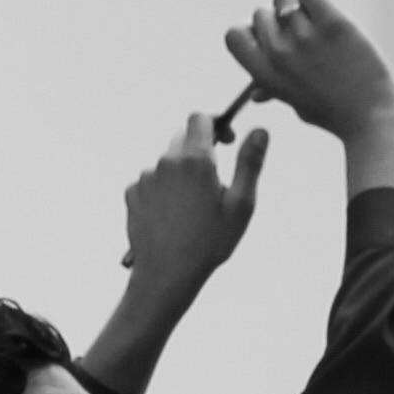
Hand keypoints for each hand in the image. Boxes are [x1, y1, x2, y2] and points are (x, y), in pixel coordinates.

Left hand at [121, 112, 268, 289]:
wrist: (166, 275)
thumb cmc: (209, 243)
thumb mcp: (241, 205)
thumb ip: (250, 163)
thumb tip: (261, 131)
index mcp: (195, 160)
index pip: (199, 118)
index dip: (215, 124)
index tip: (226, 142)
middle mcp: (166, 162)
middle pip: (183, 140)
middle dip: (199, 152)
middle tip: (213, 183)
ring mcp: (146, 178)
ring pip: (167, 164)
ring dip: (180, 175)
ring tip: (193, 209)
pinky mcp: (132, 195)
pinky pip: (151, 182)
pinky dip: (163, 191)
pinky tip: (173, 217)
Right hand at [222, 0, 393, 140]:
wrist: (371, 119)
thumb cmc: (335, 115)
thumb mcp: (297, 105)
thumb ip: (274, 91)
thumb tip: (256, 94)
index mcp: (265, 75)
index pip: (233, 36)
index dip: (249, 31)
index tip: (268, 36)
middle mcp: (279, 54)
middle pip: (261, 13)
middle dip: (278, 17)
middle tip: (300, 26)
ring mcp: (305, 38)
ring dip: (297, 3)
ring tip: (315, 14)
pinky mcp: (332, 24)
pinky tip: (324, 3)